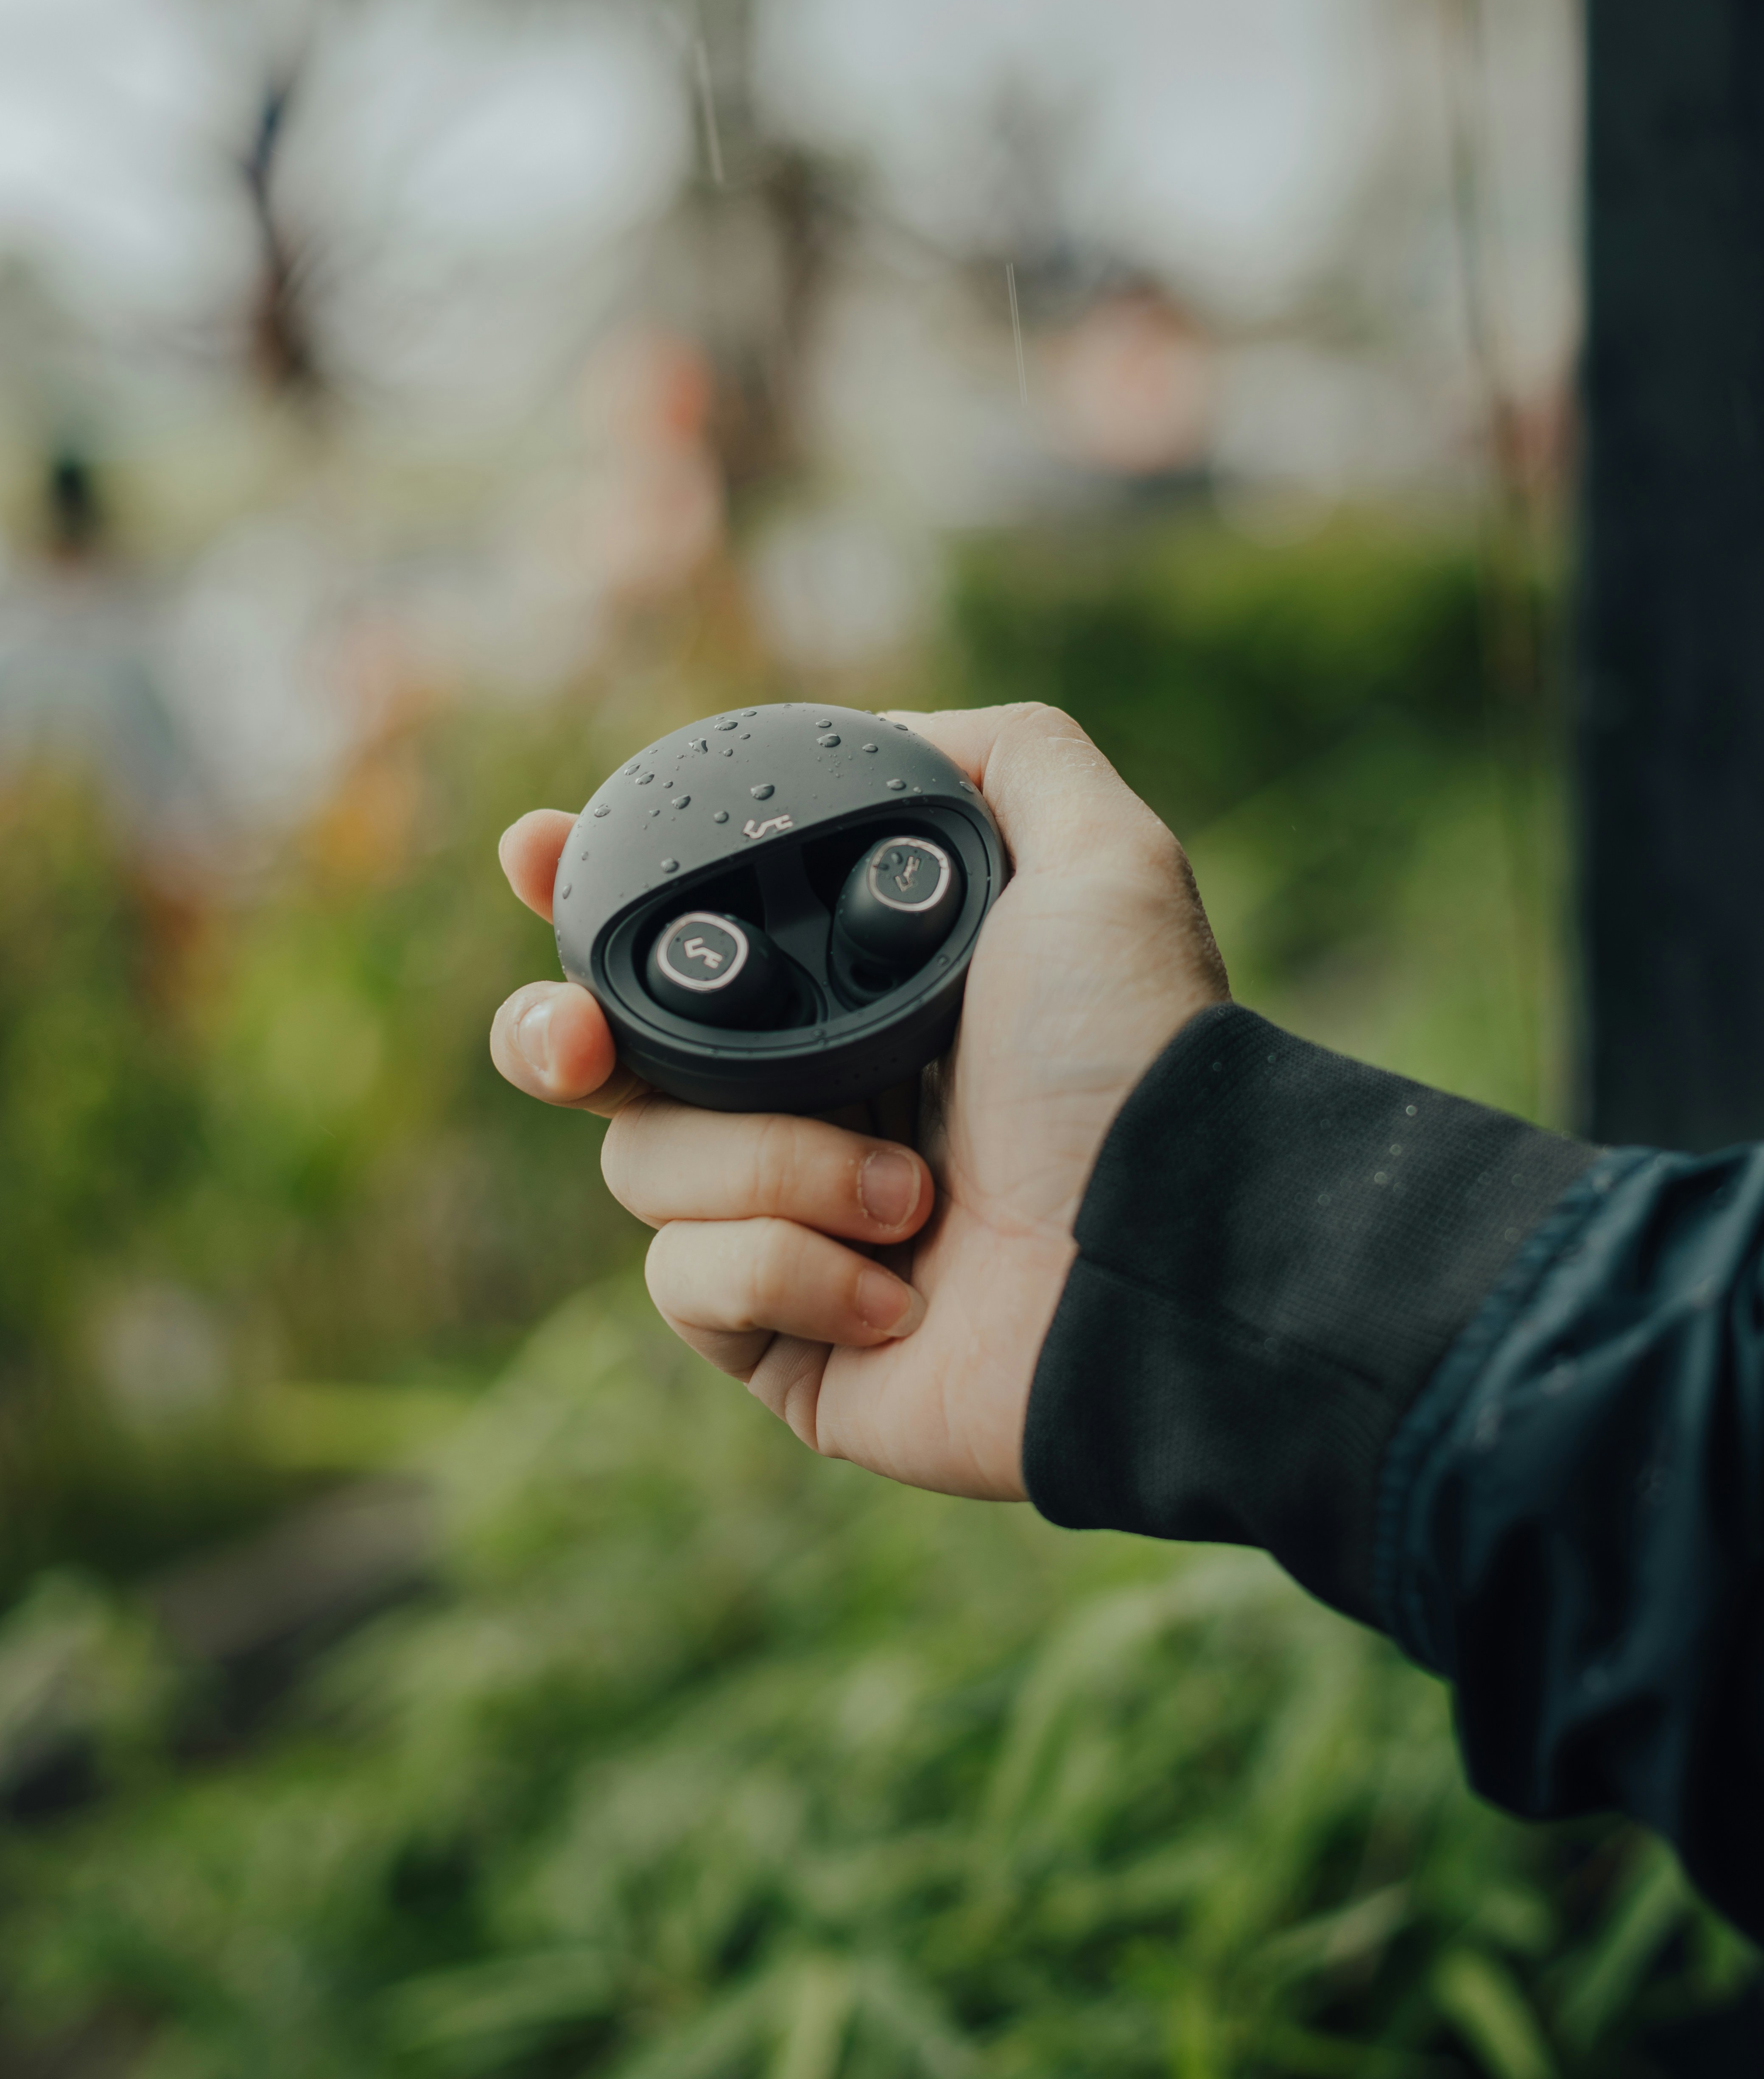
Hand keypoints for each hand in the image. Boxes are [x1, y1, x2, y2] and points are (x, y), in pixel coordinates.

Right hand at [490, 704, 1226, 1502]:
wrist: (1161, 1256)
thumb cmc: (1131, 1059)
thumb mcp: (1100, 857)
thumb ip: (1002, 757)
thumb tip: (885, 732)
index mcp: (857, 1003)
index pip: (684, 946)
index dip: (586, 899)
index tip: (535, 853)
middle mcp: (809, 1109)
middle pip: (603, 1061)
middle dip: (556, 1035)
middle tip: (573, 1040)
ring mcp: (786, 1233)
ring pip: (646, 1165)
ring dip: (775, 1165)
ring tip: (915, 1195)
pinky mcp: (780, 1346)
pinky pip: (690, 1281)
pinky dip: (789, 1266)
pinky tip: (898, 1287)